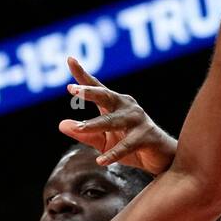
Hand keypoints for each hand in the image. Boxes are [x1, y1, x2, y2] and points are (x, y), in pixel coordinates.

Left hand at [59, 57, 177, 173]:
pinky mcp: (146, 136)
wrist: (160, 158)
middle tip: (72, 89)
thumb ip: (83, 133)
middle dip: (89, 91)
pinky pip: (127, 145)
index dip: (82, 74)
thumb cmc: (129, 144)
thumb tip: (61, 125)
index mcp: (114, 104)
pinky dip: (113, 153)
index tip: (70, 59)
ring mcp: (137, 120)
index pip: (96, 87)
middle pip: (105, 96)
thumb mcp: (102, 140)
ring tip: (79, 128)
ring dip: (94, 124)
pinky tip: (101, 161)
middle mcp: (126, 107)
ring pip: (113, 121)